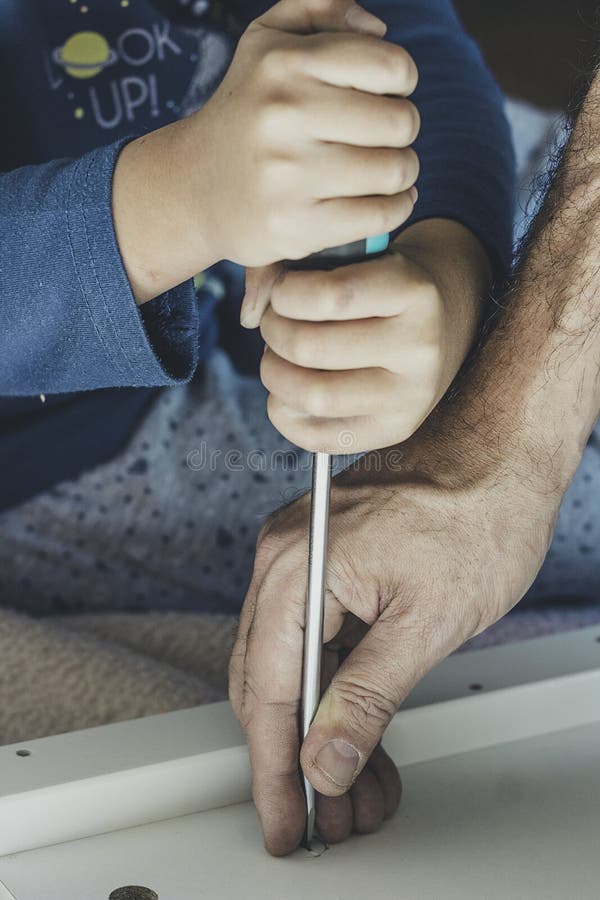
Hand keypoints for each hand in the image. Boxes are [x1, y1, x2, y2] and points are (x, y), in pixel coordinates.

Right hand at [194, 0, 419, 267]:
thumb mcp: (267, 42)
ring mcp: (289, 176)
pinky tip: (383, 201)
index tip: (380, 96)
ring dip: (401, 172)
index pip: (391, 66)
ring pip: (395, 170)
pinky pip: (381, 215)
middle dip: (401, 131)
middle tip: (379, 140)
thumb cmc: (248, 112)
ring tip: (380, 170)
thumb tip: (379, 26)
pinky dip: (396, 209)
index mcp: (285, 63)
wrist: (194, 189)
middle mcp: (285, 115)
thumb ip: (319, 7)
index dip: (400, 81)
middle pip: (401, 122)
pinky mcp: (296, 226)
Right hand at [228, 392, 563, 855]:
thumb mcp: (427, 621)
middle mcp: (286, 559)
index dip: (273, 767)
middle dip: (296, 756)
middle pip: (268, 682)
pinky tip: (362, 728)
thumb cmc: (476, 511)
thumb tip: (325, 760)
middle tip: (325, 818)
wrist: (500, 450)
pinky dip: (337, 688)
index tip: (284, 820)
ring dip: (320, 727)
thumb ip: (368, 698)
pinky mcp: (329, 563)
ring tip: (357, 785)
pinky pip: (316, 638)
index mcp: (299, 567)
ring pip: (293, 666)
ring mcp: (305, 558)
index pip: (268, 690)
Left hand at [242, 218, 491, 452]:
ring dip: (275, 375)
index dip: (285, 294)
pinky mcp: (395, 431)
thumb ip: (303, 268)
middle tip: (273, 325)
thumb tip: (252, 310)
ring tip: (277, 358)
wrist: (441, 329)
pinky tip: (288, 392)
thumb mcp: (358, 261)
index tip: (280, 292)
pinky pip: (317, 436)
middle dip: (274, 333)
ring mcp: (410, 396)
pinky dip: (284, 413)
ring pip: (313, 396)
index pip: (332, 296)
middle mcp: (420, 347)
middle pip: (310, 348)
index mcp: (413, 291)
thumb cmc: (379, 291)